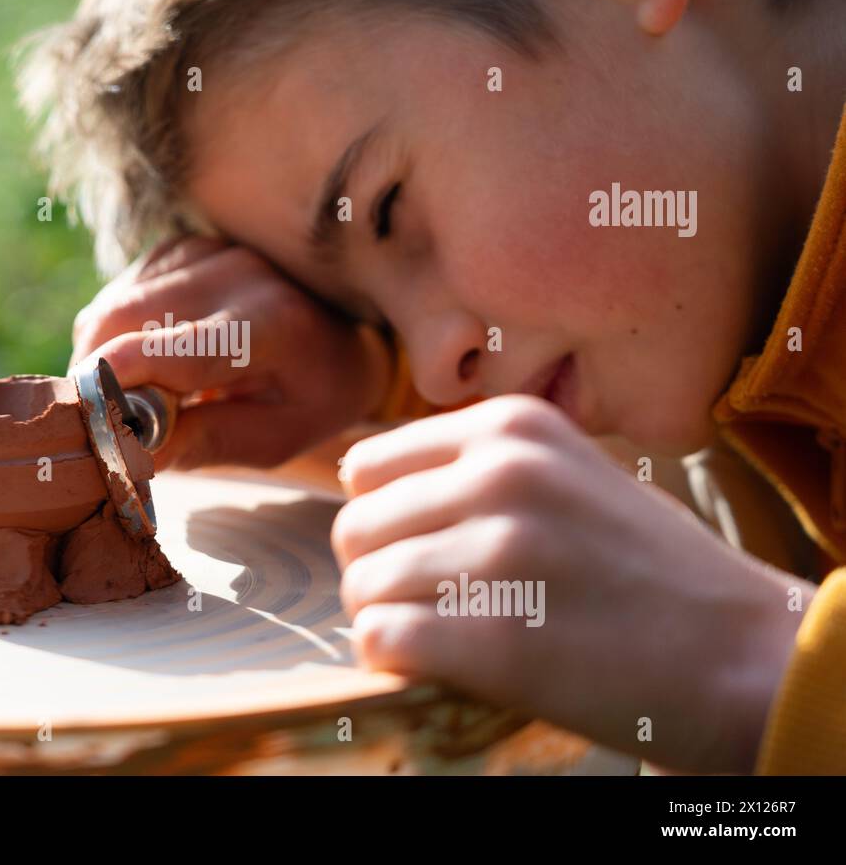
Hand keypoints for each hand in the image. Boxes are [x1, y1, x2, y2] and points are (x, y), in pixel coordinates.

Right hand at [70, 235, 392, 469]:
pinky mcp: (186, 246)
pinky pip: (122, 291)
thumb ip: (208, 441)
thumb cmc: (315, 395)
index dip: (109, 386)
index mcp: (270, 325)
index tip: (87, 425)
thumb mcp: (278, 436)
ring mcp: (209, 249)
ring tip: (136, 395)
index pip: (163, 350)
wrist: (349, 333)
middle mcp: (237, 272)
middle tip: (103, 422)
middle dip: (95, 377)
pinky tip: (151, 357)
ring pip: (111, 306)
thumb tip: (132, 453)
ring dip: (103, 356)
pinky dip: (118, 333)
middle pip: (119, 321)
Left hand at [332, 395, 812, 771]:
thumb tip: (365, 483)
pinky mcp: (491, 636)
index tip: (412, 552)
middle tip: (419, 606)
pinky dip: (393, 661)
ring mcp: (494, 554)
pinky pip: (380, 640)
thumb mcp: (567, 472)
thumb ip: (479, 467)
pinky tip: (434, 666)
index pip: (368, 466)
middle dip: (374, 573)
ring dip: (385, 621)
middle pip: (354, 527)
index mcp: (510, 429)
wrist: (740, 653)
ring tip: (435, 638)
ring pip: (361, 586)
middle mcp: (496, 476)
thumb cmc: (647, 566)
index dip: (380, 519)